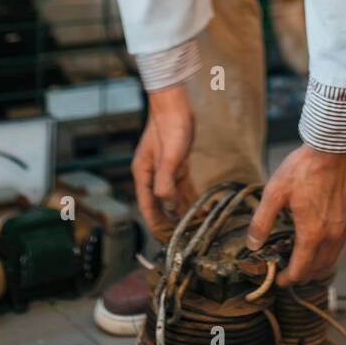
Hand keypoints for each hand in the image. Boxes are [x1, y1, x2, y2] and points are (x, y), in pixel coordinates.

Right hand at [132, 84, 196, 236]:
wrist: (174, 105)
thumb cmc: (169, 126)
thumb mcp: (169, 156)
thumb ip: (165, 182)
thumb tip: (167, 205)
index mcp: (143, 174)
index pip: (147, 206)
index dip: (156, 224)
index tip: (165, 239)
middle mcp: (151, 175)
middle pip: (159, 205)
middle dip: (170, 222)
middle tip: (184, 239)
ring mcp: (164, 171)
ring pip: (173, 198)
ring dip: (183, 212)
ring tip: (197, 228)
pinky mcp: (177, 166)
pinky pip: (183, 188)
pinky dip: (190, 199)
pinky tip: (202, 209)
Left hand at [247, 144, 345, 285]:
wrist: (333, 150)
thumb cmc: (302, 169)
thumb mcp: (274, 193)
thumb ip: (262, 222)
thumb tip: (252, 245)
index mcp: (311, 234)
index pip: (301, 270)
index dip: (288, 280)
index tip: (278, 280)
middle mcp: (331, 236)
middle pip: (318, 270)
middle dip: (302, 277)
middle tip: (287, 273)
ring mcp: (342, 227)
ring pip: (331, 260)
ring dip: (316, 267)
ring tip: (300, 262)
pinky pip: (338, 246)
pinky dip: (327, 253)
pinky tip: (316, 243)